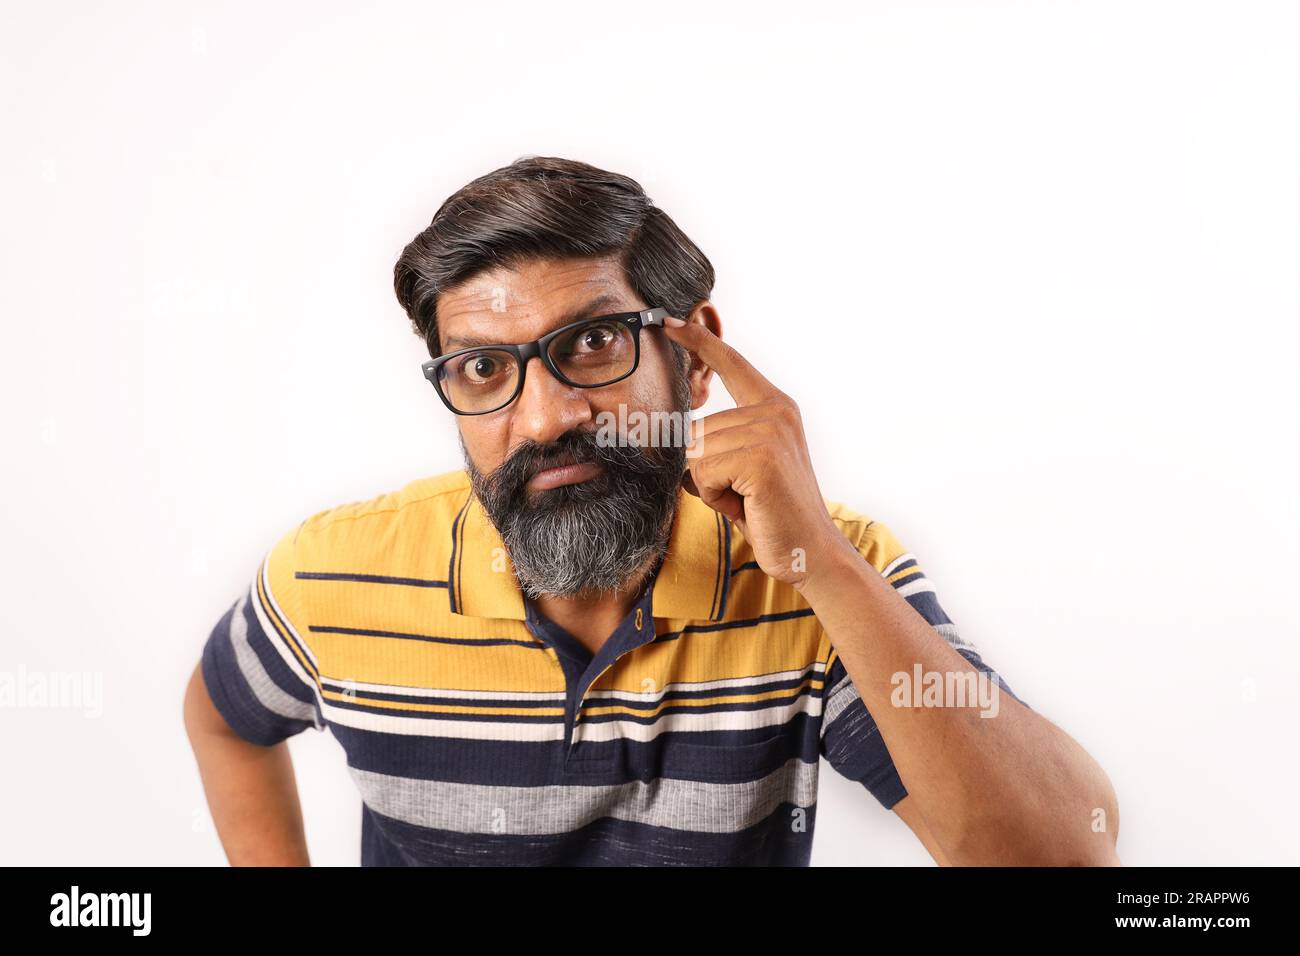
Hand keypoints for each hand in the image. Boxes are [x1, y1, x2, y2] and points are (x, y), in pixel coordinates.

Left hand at [661, 315, 846, 590]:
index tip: (669, 321)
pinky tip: (748, 504)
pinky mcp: (761, 456)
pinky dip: (715, 497)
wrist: (809, 552)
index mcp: (775, 407)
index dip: (699, 342)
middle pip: (696, 430)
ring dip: (711, 486)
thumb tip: (678, 434)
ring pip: (696, 453)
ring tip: (748, 499)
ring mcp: (770, 430)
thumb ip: (721, 440)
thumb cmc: (771, 513)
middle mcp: (775, 410)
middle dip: (706, 471)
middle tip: (744, 493)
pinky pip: (703, 472)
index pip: (731, 365)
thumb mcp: (743, 466)